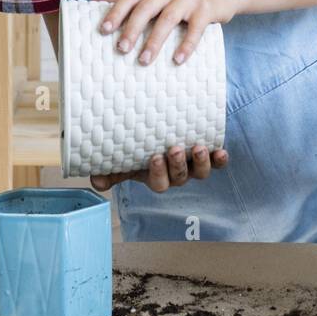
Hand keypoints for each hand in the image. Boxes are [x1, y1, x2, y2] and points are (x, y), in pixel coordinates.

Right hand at [89, 143, 229, 193]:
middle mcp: (175, 175)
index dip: (158, 173)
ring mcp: (192, 167)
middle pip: (179, 178)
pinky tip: (221, 152)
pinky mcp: (208, 157)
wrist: (161, 132)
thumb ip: (109, 170)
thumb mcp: (123, 160)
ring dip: (201, 162)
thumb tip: (95, 180)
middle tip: (174, 149)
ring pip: (200, 173)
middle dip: (177, 165)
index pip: (158, 182)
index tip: (154, 157)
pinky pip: (217, 163)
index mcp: (155, 177)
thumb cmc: (139, 150)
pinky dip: (220, 160)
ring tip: (199, 147)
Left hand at [90, 0, 238, 66]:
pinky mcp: (206, 9)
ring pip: (168, 18)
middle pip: (146, 7)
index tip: (103, 30)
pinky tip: (177, 60)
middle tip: (121, 49)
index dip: (116, 12)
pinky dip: (186, 45)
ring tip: (144, 61)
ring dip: (155, 40)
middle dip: (132, 29)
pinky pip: (195, 29)